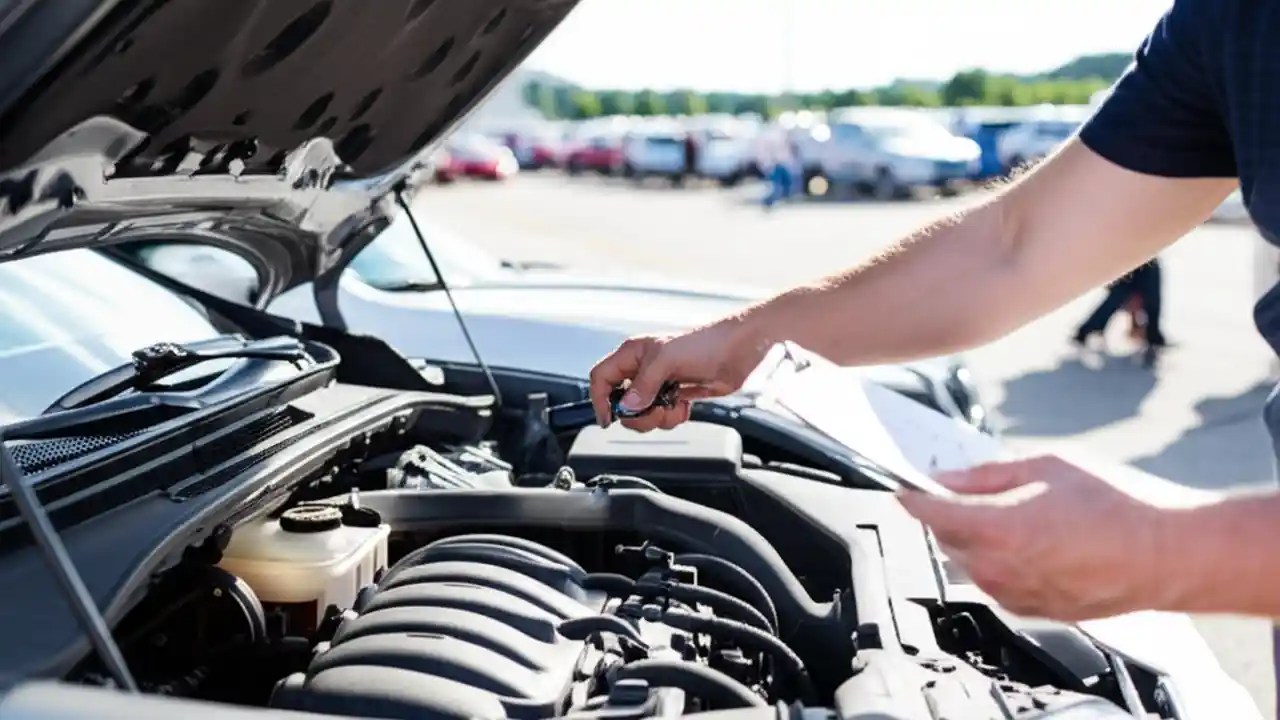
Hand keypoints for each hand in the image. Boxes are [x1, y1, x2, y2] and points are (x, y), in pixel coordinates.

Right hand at [588, 319, 765, 431]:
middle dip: (637, 414)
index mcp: (633, 354)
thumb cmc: (704, 343)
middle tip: (653, 411)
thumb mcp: (667, 360)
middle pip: (621, 403)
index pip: (602, 378)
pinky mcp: (676, 395)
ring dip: (658, 417)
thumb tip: (627, 406)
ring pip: (642, 414)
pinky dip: (673, 417)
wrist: (737, 350)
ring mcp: (660, 384)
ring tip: (673, 405)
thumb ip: (644, 384)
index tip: (610, 418)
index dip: (600, 399)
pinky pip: (663, 416)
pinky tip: (684, 405)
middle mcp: (643, 369)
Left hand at [898, 455, 1174, 620]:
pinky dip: (997, 562)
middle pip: (945, 539)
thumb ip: (988, 475)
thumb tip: (949, 478)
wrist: (1161, 557)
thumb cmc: (1114, 508)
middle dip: (947, 514)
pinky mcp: (1029, 609)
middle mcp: (997, 568)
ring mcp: (1012, 593)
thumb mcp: (1047, 468)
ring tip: (1008, 516)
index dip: (911, 497)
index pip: (929, 514)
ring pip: (968, 563)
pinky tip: (1028, 543)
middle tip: (962, 491)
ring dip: (973, 540)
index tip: (902, 487)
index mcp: (996, 529)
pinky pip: (994, 583)